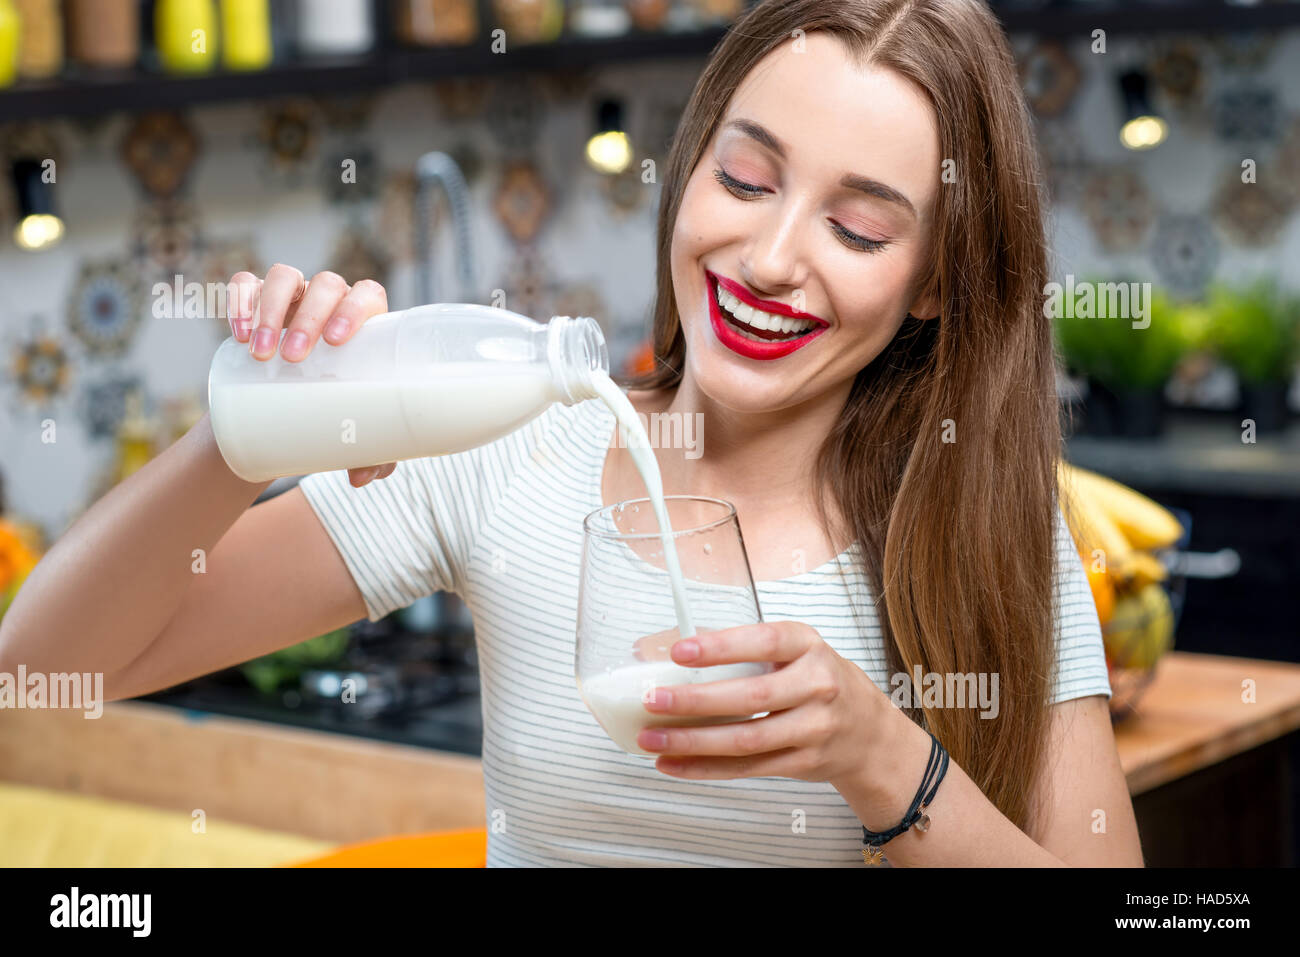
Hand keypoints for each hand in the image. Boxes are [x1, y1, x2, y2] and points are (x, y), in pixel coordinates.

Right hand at [226, 265, 395, 487]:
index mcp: (368, 322)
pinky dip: (239, 300)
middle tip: (291, 356)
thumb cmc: (337, 415)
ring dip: (271, 308)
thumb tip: (360, 477)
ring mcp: (295, 296)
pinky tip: (236, 333)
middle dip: (307, 317)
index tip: (336, 341)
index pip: (368, 296)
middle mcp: (332, 301)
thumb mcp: (359, 435)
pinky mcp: (258, 299)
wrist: (290, 412)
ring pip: (285, 278)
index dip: (354, 308)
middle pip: (326, 287)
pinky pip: (246, 284)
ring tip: (259, 353)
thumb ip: (372, 455)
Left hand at [636, 620, 889, 784]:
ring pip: (746, 740)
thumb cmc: (817, 681)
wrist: (870, 733)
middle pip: (751, 697)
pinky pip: (746, 769)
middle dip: (696, 701)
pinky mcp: (802, 763)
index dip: (720, 647)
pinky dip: (705, 768)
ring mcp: (813, 729)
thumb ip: (741, 649)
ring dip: (692, 742)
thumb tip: (660, 648)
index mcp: (808, 646)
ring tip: (651, 738)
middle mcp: (816, 686)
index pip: (763, 642)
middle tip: (653, 701)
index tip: (679, 651)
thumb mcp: (794, 651)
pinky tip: (673, 763)